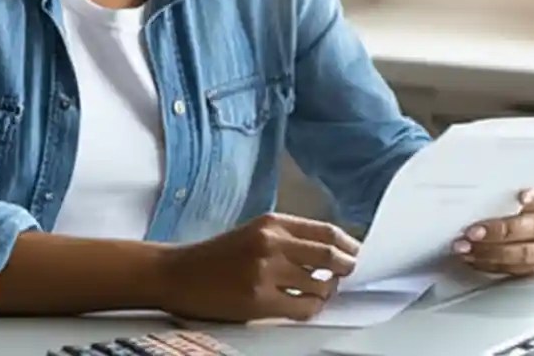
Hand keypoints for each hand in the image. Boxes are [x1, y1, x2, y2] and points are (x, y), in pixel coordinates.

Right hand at [158, 212, 359, 322]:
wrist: (177, 273)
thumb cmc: (216, 256)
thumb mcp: (254, 233)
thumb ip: (289, 239)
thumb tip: (331, 254)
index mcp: (272, 223)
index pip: (326, 232)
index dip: (349, 245)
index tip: (356, 253)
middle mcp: (272, 243)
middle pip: (330, 256)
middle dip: (348, 268)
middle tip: (350, 274)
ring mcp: (266, 272)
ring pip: (320, 286)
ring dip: (327, 292)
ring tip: (321, 293)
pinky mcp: (258, 300)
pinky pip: (303, 308)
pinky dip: (311, 309)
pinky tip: (304, 306)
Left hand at [454, 186, 533, 276]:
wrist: (530, 223)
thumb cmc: (516, 203)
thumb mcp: (515, 190)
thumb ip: (504, 190)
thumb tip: (476, 185)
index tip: (520, 197)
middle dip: (501, 231)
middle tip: (474, 231)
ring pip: (524, 255)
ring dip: (491, 252)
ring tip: (466, 247)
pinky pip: (514, 270)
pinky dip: (489, 264)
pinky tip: (472, 257)